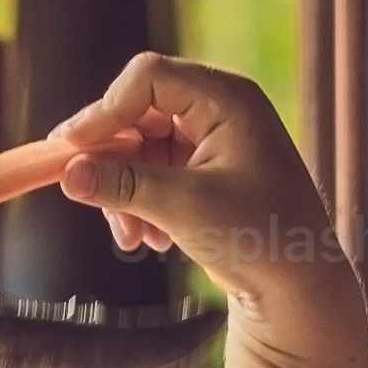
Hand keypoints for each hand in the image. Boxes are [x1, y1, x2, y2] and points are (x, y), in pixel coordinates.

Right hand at [48, 54, 356, 326]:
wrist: (300, 289)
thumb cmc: (259, 238)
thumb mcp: (184, 208)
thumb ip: (122, 185)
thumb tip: (67, 174)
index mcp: (227, 99)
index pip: (148, 78)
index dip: (104, 109)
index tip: (71, 148)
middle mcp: (220, 109)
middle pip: (139, 112)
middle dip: (113, 160)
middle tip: (81, 190)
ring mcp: (212, 140)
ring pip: (141, 146)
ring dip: (124, 190)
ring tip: (130, 238)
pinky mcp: (205, 171)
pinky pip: (154, 171)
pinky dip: (141, 202)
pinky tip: (149, 240)